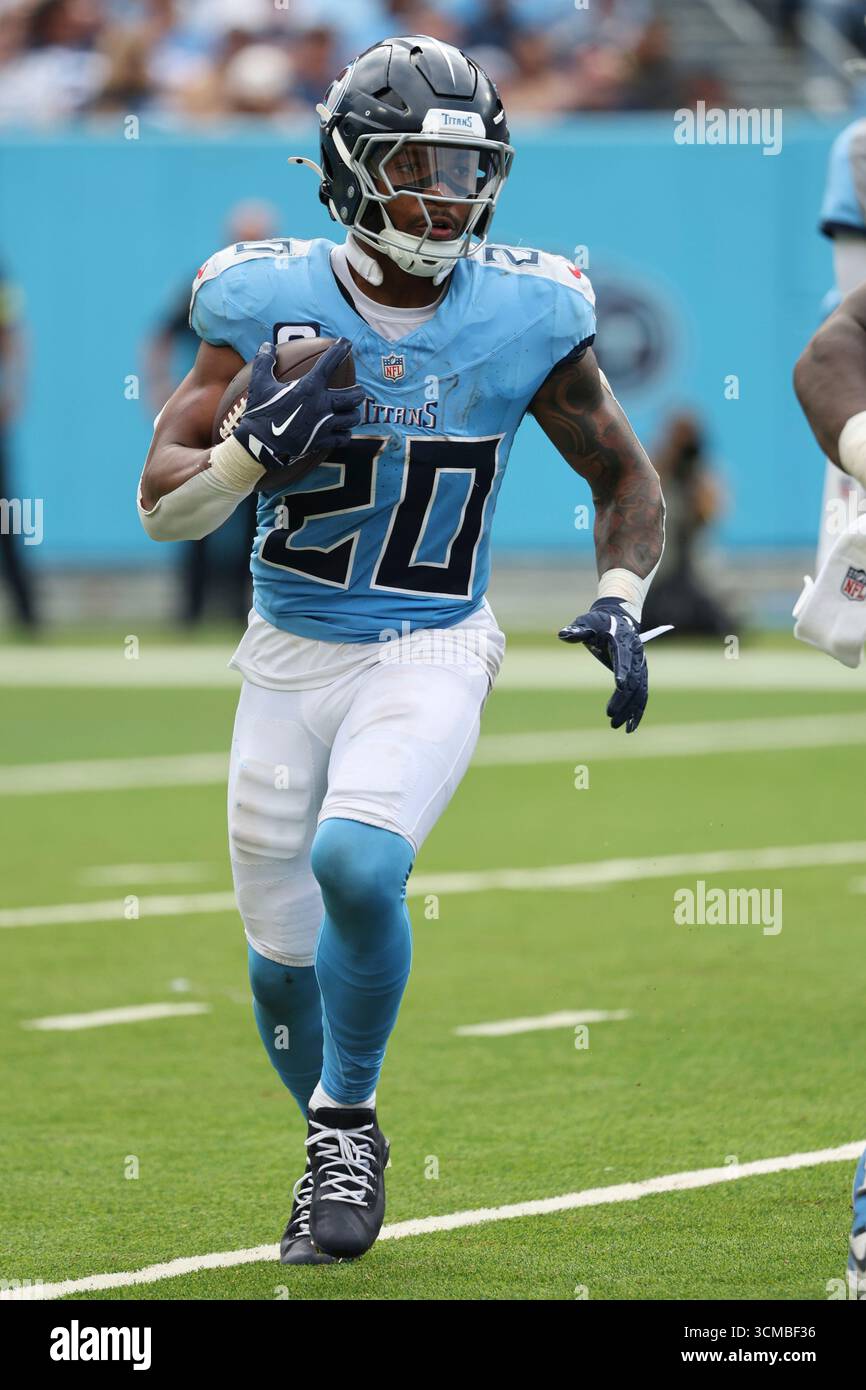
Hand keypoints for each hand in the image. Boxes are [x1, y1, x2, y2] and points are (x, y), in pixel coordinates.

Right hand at [234, 338, 364, 470]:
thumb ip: (265, 362)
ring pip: (352, 418)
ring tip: (351, 411)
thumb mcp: (259, 384)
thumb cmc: (260, 411)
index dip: (340, 349)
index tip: (347, 343)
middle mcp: (321, 404)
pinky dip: (345, 434)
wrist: (259, 443)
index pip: (330, 362)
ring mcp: (324, 424)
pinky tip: (343, 431)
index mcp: (309, 386)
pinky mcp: (322, 441)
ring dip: (353, 414)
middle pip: (354, 396)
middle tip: (357, 390)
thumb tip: (267, 346)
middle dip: (358, 392)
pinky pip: (343, 438)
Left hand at [558, 597, 647, 732]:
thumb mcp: (587, 621)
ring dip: (630, 710)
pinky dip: (637, 711)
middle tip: (609, 715)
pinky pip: (642, 695)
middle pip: (634, 680)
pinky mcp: (640, 675)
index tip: (619, 686)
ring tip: (617, 727)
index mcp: (624, 641)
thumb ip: (578, 629)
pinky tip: (630, 727)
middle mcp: (637, 655)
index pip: (624, 658)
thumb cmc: (600, 622)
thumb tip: (563, 634)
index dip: (622, 671)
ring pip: (640, 692)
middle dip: (623, 700)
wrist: (619, 619)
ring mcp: (641, 666)